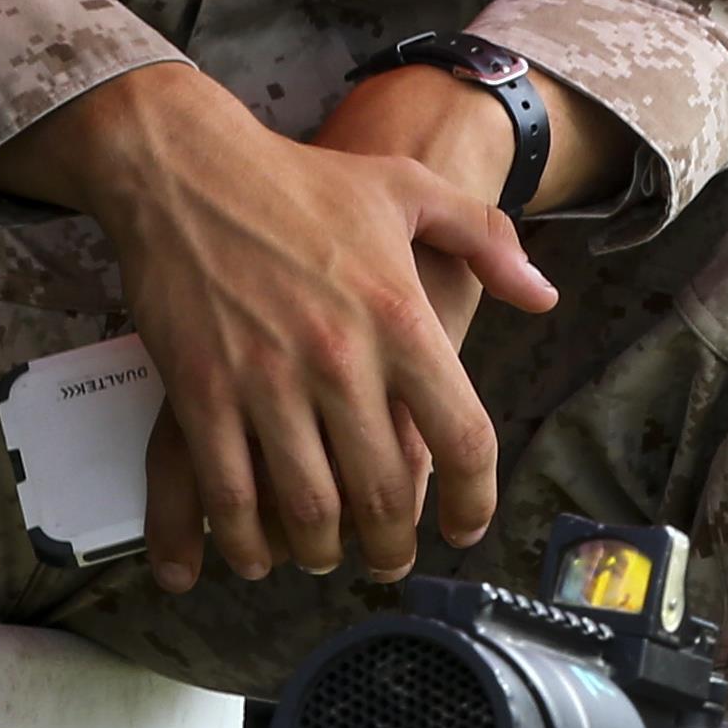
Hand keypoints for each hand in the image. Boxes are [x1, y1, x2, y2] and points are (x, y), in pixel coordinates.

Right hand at [0, 63, 550, 588]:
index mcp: (401, 318)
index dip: (474, 500)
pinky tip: (253, 553)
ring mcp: (266, 380)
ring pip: (308, 508)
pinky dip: (242, 540)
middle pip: (386, 493)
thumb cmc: (302, 181)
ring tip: (323, 554)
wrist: (186, 167)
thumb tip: (541, 297)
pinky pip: (229, 493)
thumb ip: (487, 239)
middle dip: (391, 547)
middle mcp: (341, 360)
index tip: (465, 528)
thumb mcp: (410, 188)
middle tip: (388, 560)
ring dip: (320, 550)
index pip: (462, 438)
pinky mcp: (199, 392)